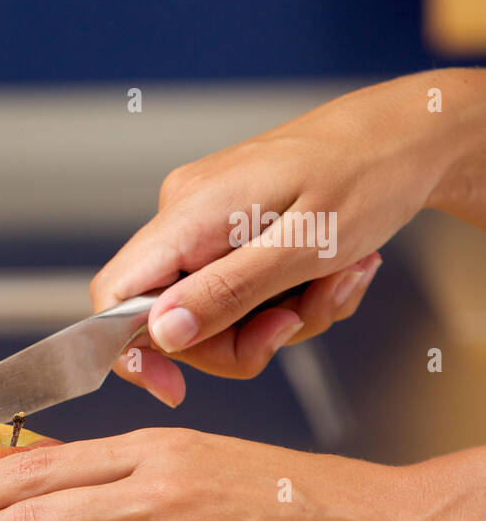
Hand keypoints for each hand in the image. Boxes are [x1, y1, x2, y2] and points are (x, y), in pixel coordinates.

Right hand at [91, 69, 485, 407]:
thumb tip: (161, 333)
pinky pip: (238, 289)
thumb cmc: (369, 174)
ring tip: (336, 279)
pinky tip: (330, 269)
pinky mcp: (227, 229)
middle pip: (173, 318)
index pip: (114, 295)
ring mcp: (204, 222)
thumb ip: (228, 292)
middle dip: (241, 337)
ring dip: (279, 317)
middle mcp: (183, 216)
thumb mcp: (305, 246)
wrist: (407, 133)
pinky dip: (286, 296)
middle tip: (300, 320)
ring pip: (215, 311)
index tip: (177, 387)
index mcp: (188, 215)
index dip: (133, 351)